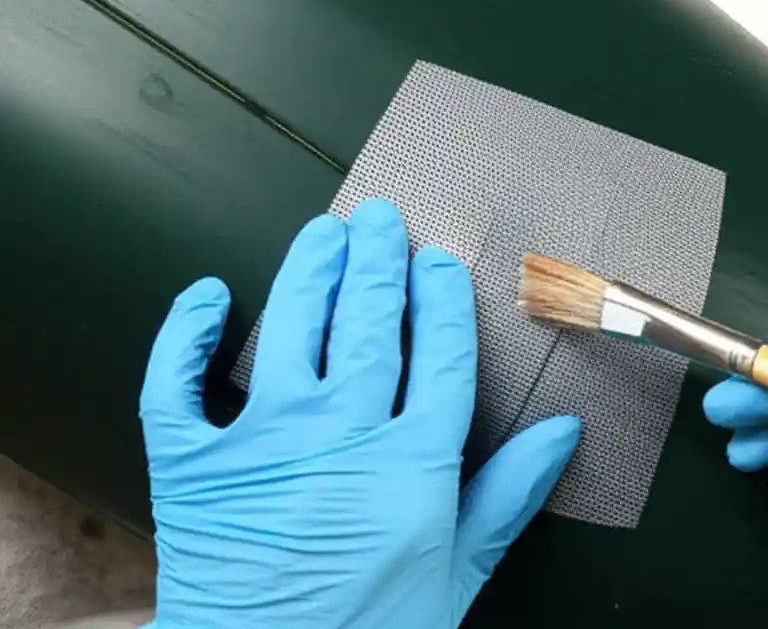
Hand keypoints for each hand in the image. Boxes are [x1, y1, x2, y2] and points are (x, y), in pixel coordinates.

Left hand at [139, 199, 579, 627]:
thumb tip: (564, 432)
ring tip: (323, 232)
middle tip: (381, 219)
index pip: (436, 352)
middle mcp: (340, 434)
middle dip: (378, 262)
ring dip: (308, 269)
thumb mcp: (459, 575)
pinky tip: (207, 295)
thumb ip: (509, 496)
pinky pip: (176, 381)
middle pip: (367, 321)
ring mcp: (261, 442)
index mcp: (412, 462)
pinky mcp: (192, 463)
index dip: (440, 300)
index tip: (440, 265)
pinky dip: (184, 333)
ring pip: (290, 327)